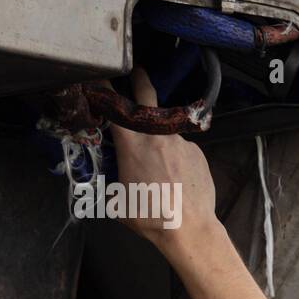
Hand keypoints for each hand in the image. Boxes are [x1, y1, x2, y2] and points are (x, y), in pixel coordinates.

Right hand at [110, 71, 218, 248]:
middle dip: (141, 79)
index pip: (114, 108)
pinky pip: (181, 150)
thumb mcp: (118, 201)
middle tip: (138, 71)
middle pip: (148, 96)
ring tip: (161, 172)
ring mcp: (180, 142)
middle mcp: (157, 136)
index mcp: (133, 145)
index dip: (105, 89)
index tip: (100, 77)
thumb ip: (114, 181)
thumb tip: (114, 179)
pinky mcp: (197, 152)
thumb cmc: (150, 217)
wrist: (189, 228)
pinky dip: (176, 160)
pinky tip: (176, 180)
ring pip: (165, 134)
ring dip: (160, 144)